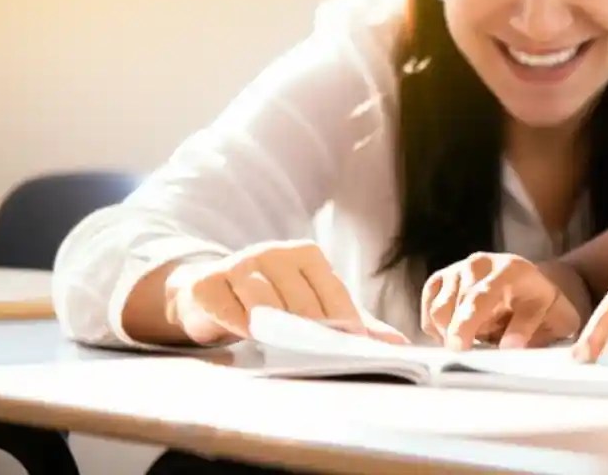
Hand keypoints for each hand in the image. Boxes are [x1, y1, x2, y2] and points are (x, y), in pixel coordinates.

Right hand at [164, 241, 407, 345]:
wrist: (210, 293)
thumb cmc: (273, 301)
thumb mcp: (315, 307)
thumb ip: (356, 324)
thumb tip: (398, 346)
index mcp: (306, 254)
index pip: (331, 291)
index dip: (344, 322)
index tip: (353, 345)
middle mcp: (274, 253)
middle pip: (300, 301)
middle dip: (312, 332)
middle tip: (320, 355)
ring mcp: (239, 264)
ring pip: (265, 303)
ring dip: (276, 329)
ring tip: (285, 347)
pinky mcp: (209, 282)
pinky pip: (228, 308)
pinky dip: (241, 325)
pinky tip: (250, 336)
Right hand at [420, 252, 580, 349]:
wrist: (531, 286)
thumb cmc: (543, 305)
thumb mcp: (553, 317)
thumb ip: (529, 329)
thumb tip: (508, 347)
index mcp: (510, 269)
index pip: (480, 297)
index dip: (466, 326)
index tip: (460, 350)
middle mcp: (479, 263)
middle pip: (452, 306)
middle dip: (456, 338)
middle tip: (468, 360)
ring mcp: (457, 270)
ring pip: (437, 311)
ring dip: (449, 335)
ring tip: (472, 344)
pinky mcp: (440, 279)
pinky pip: (429, 312)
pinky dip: (437, 330)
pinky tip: (457, 335)